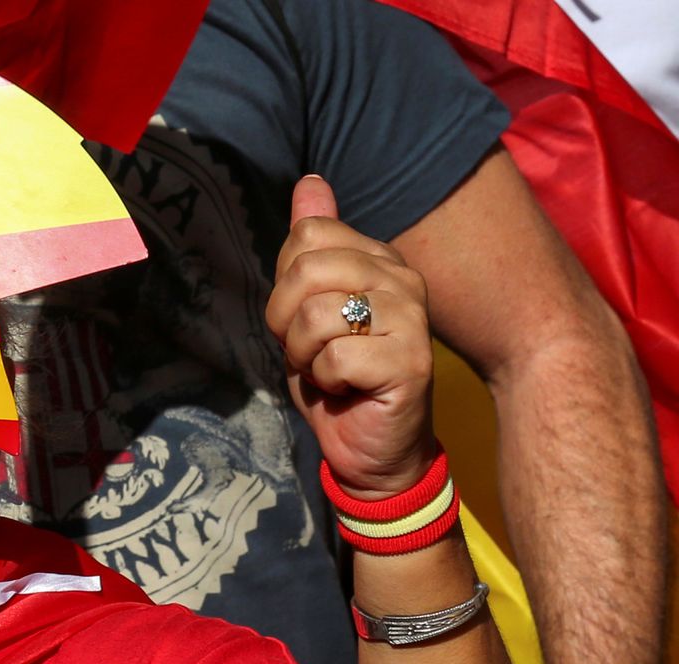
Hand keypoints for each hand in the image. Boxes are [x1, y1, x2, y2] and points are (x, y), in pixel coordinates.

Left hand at [265, 175, 436, 499]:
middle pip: (307, 266)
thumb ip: (309, 248)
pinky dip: (325, 380)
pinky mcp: (410, 359)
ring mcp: (412, 316)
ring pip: (317, 312)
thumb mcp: (309, 309)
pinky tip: (347, 388)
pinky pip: (335, 356)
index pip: (307, 234)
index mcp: (377, 259)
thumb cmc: (338, 379)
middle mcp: (401, 278)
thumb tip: (309, 182)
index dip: (284, 284)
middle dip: (285, 319)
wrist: (372, 447)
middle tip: (308, 350)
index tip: (301, 319)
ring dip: (304, 354)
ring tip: (327, 370)